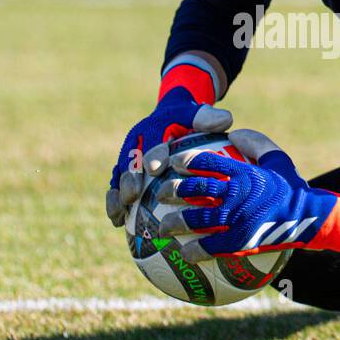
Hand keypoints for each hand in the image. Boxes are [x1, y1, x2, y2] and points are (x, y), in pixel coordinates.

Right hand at [104, 87, 231, 226]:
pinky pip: (115, 188)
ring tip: (120, 214)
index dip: (152, 155)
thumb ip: (208, 119)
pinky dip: (113, 204)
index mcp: (153, 127)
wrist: (170, 119)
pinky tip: (117, 223)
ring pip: (118, 176)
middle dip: (129, 178)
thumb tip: (226, 121)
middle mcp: (135, 142)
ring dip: (117, 195)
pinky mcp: (123, 174)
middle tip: (133, 195)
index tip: (155, 170)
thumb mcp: (198, 116)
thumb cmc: (189, 122)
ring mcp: (127, 159)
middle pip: (129, 160)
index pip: (152, 139)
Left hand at [156, 130, 339, 262]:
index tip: (172, 161)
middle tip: (158, 193)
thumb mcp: (278, 159)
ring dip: (176, 223)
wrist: (310, 217)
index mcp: (243, 172)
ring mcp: (237, 218)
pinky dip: (196, 250)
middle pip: (197, 190)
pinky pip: (212, 246)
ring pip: (199, 218)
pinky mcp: (241, 240)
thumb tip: (235, 133)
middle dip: (173, 190)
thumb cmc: (293, 187)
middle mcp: (236, 193)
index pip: (207, 161)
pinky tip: (184, 255)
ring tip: (160, 227)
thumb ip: (257, 143)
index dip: (186, 160)